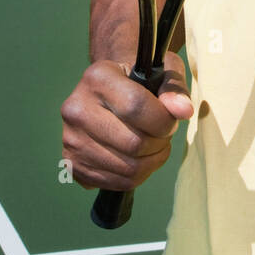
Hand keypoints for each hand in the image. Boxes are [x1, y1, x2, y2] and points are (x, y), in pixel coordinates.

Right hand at [60, 52, 192, 191]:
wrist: (108, 90)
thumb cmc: (140, 78)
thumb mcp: (162, 71)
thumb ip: (174, 89)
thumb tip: (183, 111)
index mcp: (97, 77)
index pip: (137, 107)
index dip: (164, 120)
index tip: (171, 119)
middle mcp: (76, 108)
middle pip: (133, 143)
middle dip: (160, 143)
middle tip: (164, 134)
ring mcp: (71, 139)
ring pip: (128, 168)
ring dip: (152, 162)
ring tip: (154, 145)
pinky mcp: (72, 164)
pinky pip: (116, 183)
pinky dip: (137, 176)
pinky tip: (139, 157)